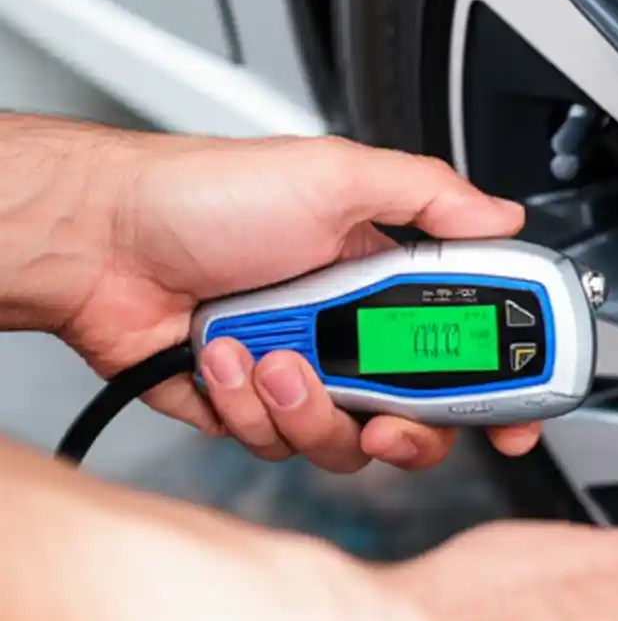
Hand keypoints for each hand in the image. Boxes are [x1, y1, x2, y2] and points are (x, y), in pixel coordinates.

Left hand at [59, 130, 537, 470]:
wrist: (101, 241)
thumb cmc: (206, 196)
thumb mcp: (335, 175)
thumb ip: (429, 196)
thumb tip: (503, 215)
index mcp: (384, 277)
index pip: (465, 339)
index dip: (497, 385)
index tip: (512, 417)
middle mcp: (350, 332)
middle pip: (417, 415)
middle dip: (405, 428)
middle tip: (386, 415)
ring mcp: (302, 375)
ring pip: (344, 442)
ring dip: (306, 407)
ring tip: (272, 356)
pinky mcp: (251, 409)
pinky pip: (276, 444)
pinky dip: (246, 405)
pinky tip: (224, 357)